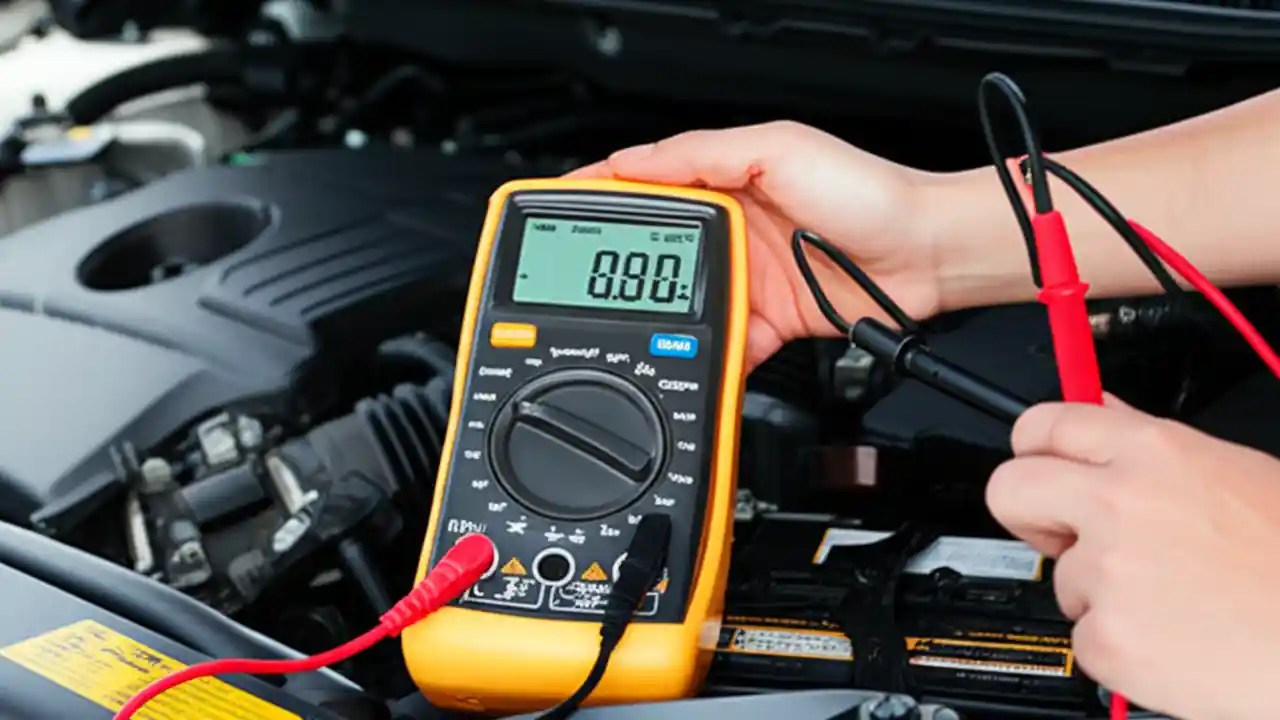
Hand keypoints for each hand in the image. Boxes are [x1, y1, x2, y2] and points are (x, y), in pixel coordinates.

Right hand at [567, 121, 939, 368]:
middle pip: (655, 257)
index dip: (601, 202)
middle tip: (586, 289)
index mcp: (725, 184)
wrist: (928, 255)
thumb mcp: (779, 149)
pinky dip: (707, 359)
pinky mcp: (771, 323)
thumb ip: (704, 155)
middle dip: (620, 275)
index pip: (647, 191)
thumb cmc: (868, 193)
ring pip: (685, 308)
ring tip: (634, 332)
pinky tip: (690, 364)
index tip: (561, 214)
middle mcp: (732, 233)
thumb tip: (634, 163)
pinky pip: (727, 346)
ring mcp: (749, 281)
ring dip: (663, 322)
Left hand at [987, 398, 1279, 719]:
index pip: (1045, 423)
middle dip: (1028, 514)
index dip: (1033, 448)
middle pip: (1009, 488)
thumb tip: (1107, 412)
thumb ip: (1155, 447)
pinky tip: (1175, 640)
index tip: (1037, 464)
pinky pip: (1083, 637)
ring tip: (1172, 600)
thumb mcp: (1238, 473)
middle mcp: (1120, 502)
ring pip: (1060, 575)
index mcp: (1156, 452)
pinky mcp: (1107, 637)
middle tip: (1067, 537)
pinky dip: (1120, 648)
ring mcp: (1108, 571)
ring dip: (1100, 592)